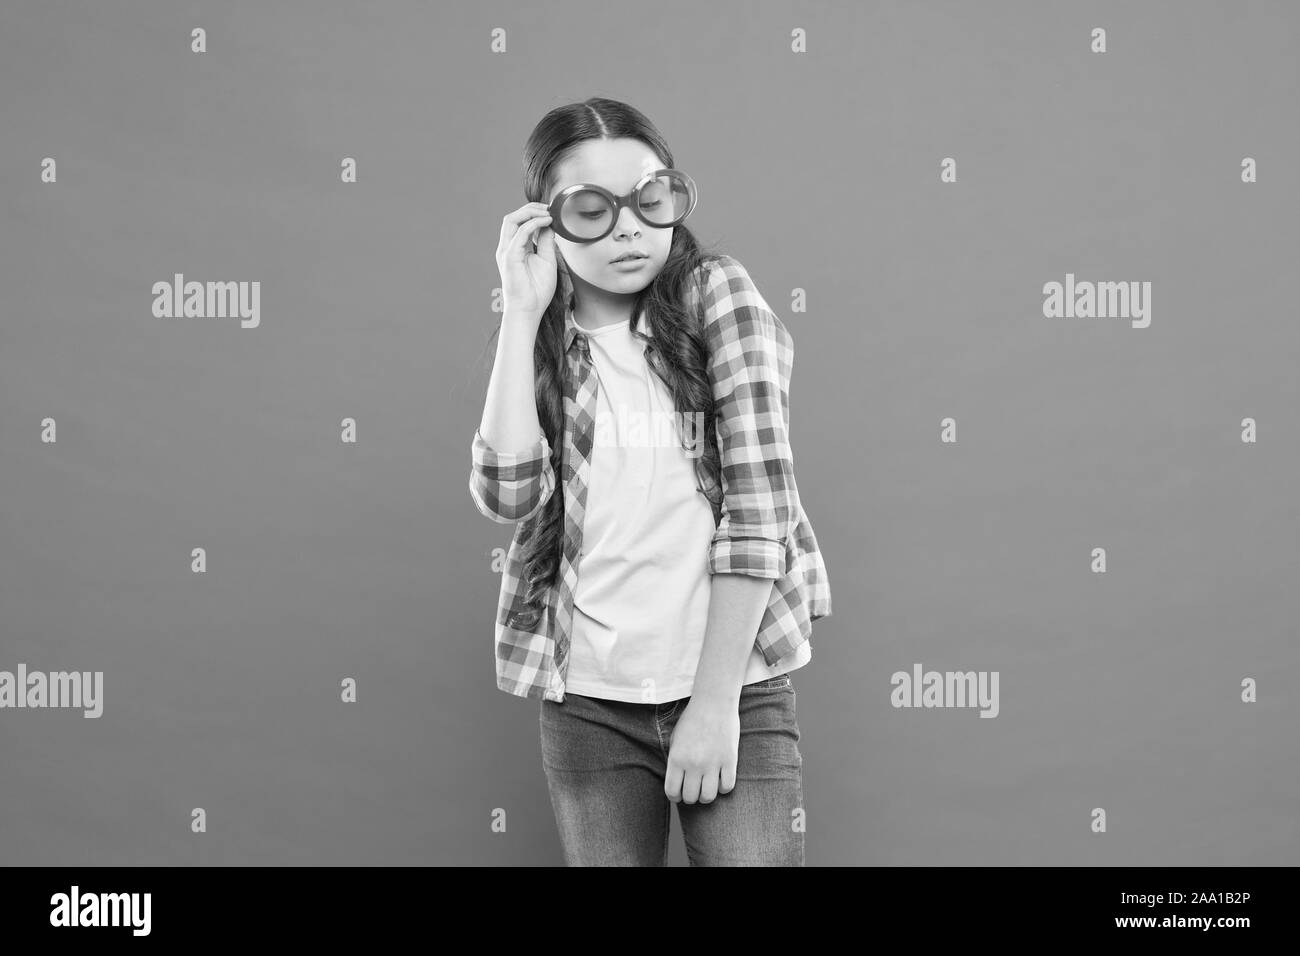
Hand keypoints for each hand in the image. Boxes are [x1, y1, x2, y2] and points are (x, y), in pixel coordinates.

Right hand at [495, 202, 557, 317]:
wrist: (529, 310)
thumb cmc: (537, 290)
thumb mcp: (547, 259)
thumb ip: (546, 241)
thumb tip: (549, 224)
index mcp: (515, 248)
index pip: (519, 222)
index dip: (534, 213)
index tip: (551, 212)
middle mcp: (507, 247)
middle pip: (513, 217)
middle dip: (531, 208)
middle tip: (549, 208)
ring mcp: (506, 251)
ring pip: (512, 220)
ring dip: (530, 212)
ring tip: (547, 212)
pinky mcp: (509, 256)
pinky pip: (520, 233)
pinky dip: (533, 223)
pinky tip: (546, 222)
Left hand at [664, 697, 739, 804]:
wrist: (713, 702)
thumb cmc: (692, 720)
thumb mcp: (675, 739)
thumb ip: (675, 762)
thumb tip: (677, 783)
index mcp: (677, 758)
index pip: (672, 791)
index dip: (675, 796)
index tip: (679, 794)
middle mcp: (694, 763)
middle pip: (690, 797)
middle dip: (690, 797)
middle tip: (694, 789)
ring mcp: (713, 763)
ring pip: (709, 796)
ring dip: (706, 796)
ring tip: (706, 787)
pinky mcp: (730, 760)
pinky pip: (727, 787)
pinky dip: (723, 787)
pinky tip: (720, 779)